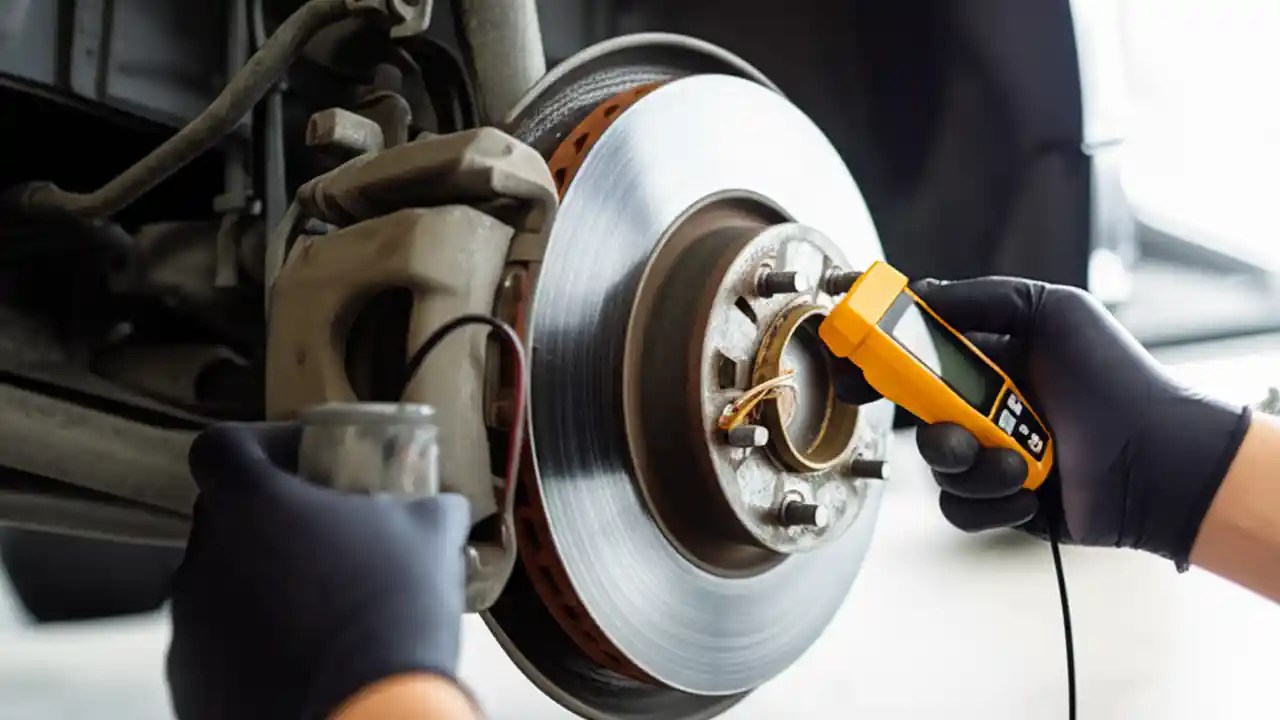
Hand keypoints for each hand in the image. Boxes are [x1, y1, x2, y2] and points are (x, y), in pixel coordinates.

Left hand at [168, 423, 470, 719]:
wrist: (365, 716)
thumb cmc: (394, 611)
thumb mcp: (431, 535)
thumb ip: (428, 503)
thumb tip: (443, 503)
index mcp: (248, 504)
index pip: (221, 447)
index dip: (262, 447)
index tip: (307, 462)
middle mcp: (201, 559)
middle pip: (226, 520)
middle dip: (274, 523)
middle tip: (329, 537)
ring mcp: (189, 629)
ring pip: (223, 587)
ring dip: (266, 587)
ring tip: (327, 607)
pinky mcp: (190, 685)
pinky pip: (220, 649)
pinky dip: (257, 645)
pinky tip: (309, 656)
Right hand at [909, 278, 1249, 567]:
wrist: (1157, 461)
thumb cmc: (1118, 382)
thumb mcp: (1055, 311)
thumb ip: (983, 298)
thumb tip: (921, 294)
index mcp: (990, 359)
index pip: (917, 354)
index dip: (882, 361)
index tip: (859, 366)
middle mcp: (984, 405)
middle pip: (915, 412)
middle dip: (930, 422)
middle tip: (957, 425)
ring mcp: (990, 454)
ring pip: (936, 464)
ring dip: (974, 465)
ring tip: (1022, 462)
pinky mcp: (999, 501)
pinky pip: (958, 506)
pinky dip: (991, 501)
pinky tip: (1030, 491)